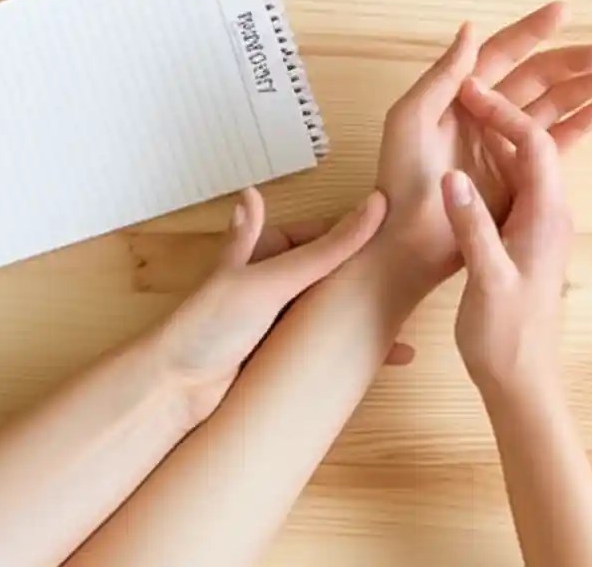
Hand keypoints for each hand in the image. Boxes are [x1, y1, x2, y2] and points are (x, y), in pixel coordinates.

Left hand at [151, 188, 407, 423]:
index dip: (365, 238)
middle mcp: (277, 278)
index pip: (329, 234)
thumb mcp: (272, 280)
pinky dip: (355, 347)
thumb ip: (324, 249)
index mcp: (269, 248)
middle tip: (418, 285)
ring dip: (367, 315)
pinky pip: (327, 344)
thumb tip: (370, 203)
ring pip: (335, 310)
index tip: (406, 241)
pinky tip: (388, 355)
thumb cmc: (209, 324)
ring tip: (407, 321)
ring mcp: (281, 316)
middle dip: (373, 280)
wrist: (173, 388)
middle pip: (336, 274)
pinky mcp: (284, 350)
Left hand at [374, 2, 591, 284]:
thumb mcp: (409, 119)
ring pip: (551, 108)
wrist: (408, 240)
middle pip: (535, 78)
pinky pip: (555, 145)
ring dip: (582, 91)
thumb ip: (442, 76)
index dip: (532, 31)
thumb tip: (472, 29)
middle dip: (570, 63)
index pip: (501, 54)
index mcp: (459, 95)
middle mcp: (486, 114)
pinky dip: (579, 128)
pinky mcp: (520, 175)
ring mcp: (505, 144)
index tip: (564, 11)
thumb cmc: (399, 179)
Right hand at [440, 78, 591, 393]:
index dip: (502, 112)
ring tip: (468, 106)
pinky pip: (516, 186)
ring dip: (502, 132)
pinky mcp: (526, 240)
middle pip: (536, 144)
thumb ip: (473, 227)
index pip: (533, 143)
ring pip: (526, 163)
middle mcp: (551, 215)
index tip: (467, 90)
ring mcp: (540, 227)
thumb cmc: (507, 337)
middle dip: (505, 110)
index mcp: (547, 218)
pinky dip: (494, 162)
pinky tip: (470, 157)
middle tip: (466, 86)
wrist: (523, 381)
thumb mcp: (486, 281)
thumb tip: (453, 177)